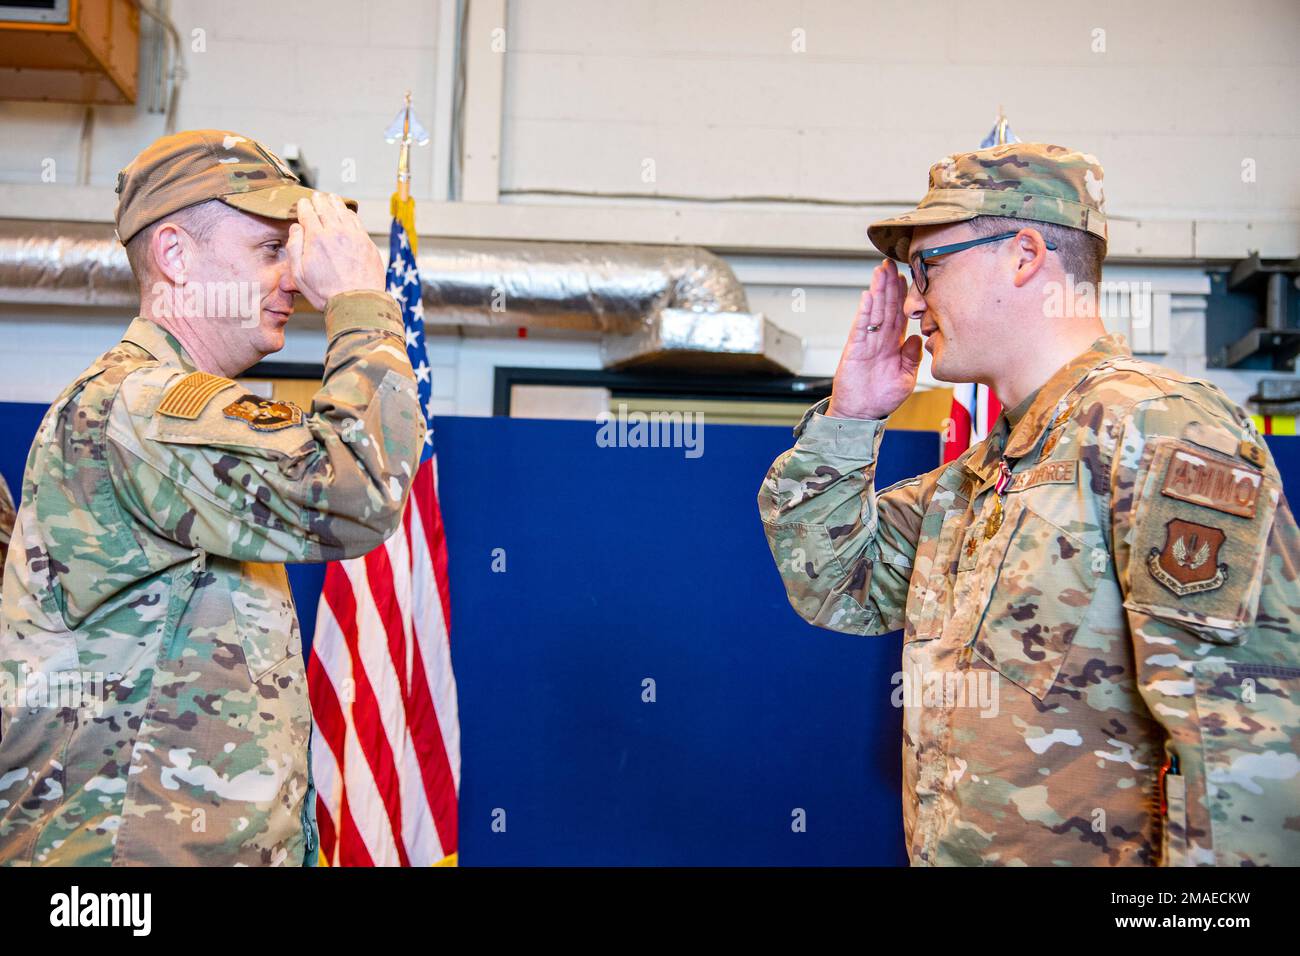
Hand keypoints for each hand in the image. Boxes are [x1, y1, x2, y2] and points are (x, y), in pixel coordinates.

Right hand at [286, 192, 385, 310]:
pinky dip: (350, 214)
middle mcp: (336, 233)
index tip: (303, 203)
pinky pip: (357, 222)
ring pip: (343, 212)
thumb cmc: (327, 293)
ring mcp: (354, 236)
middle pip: (326, 209)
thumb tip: (296, 229)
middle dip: (319, 200)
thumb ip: (295, 248)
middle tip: (316, 196)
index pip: (308, 214)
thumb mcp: (300, 274)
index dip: (304, 206)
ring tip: (331, 198)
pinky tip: (348, 213)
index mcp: (317, 239)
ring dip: (335, 203)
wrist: (358, 302)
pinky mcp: (367, 243)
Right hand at [826, 259, 922, 420]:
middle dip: (889, 285)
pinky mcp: (855, 349)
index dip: (904, 295)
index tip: (907, 276)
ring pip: (874, 311)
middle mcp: (881, 340)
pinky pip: (860, 327)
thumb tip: (918, 338)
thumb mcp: (906, 378)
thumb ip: (912, 358)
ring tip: (880, 271)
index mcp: (895, 345)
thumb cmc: (882, 398)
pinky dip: (864, 312)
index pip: (901, 314)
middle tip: (891, 263)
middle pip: (886, 306)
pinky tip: (867, 297)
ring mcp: (867, 343)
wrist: (861, 414)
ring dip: (877, 291)